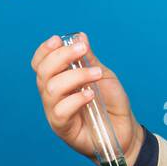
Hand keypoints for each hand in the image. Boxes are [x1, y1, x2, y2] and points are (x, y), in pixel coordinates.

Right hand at [31, 32, 143, 165]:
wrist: (125, 130)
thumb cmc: (111, 103)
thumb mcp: (102, 76)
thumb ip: (89, 59)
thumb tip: (79, 36)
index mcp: (59, 80)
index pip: (41, 64)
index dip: (45, 51)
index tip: (59, 39)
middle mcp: (53, 95)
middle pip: (43, 73)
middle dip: (61, 56)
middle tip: (82, 50)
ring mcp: (55, 111)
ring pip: (51, 89)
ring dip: (75, 76)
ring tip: (96, 75)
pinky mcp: (63, 128)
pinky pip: (60, 111)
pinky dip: (76, 99)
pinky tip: (90, 95)